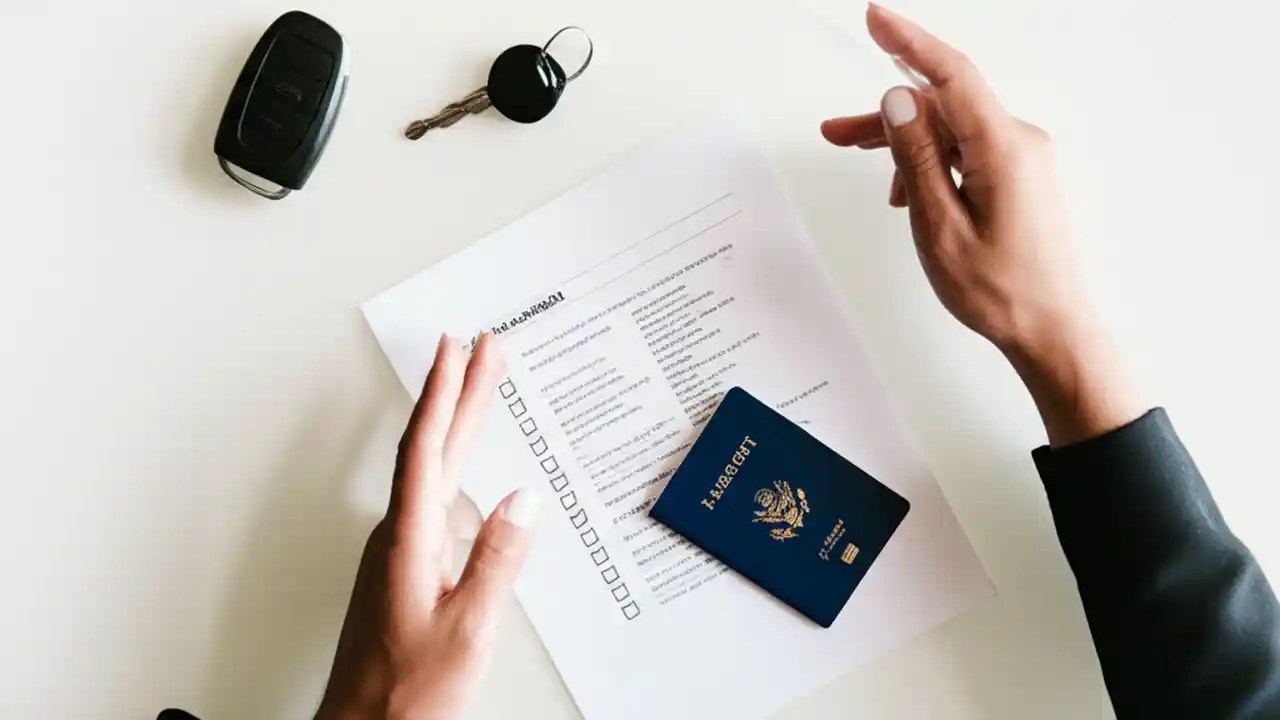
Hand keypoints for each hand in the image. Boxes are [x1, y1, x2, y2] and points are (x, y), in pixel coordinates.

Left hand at [318, 333, 539, 719]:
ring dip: (457, 425)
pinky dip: (457, 467)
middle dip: (459, 392)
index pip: (427, 447)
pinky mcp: (406, 569)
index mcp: (408, 540)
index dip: (445, 393)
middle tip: (481, 348)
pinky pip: (436, 499)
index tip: (459, 348)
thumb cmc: (405, 695)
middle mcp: (398, 537)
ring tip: (480, 389)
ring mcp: (399, 552)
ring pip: (434, 471)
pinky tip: (470, 469)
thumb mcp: (467, 628)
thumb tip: (522, 501)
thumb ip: (496, 561)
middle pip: (432, 448)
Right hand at [821, 4, 1141, 444]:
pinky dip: (931, 164)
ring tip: (867, 172)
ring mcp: (1022, 158)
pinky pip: (967, 151)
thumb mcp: (939, 225)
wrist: (1051, 329)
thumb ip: (916, 157)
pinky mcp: (1020, 175)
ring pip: (951, 131)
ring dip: (906, 145)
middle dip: (887, 116)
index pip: (951, 75)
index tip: (875, 17)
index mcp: (1003, 148)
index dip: (909, 42)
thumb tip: (896, 98)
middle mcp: (1019, 142)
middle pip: (942, 106)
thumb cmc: (999, 290)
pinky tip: (909, 195)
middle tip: (834, 134)